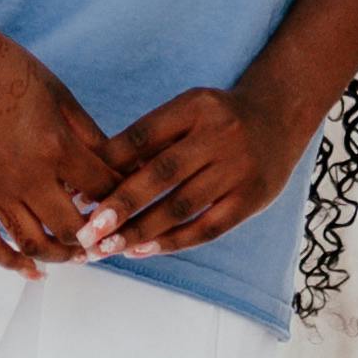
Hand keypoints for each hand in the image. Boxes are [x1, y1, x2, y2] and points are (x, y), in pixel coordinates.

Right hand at [0, 18, 130, 277]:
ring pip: (35, 245)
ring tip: (76, 253)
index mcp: (56, 148)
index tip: (129, 206)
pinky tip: (32, 270)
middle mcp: (26, 177)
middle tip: (105, 237)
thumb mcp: (60, 95)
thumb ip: (89, 136)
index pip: (104, 193)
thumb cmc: (8, 69)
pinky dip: (13, 264)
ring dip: (62, 257)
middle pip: (74, 231)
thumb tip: (119, 168)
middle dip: (96, 238)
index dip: (122, 203)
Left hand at [79, 83, 289, 259]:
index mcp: (195, 107)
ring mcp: (238, 169)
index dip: (108, 165)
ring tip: (107, 248)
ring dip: (140, 231)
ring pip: (181, 206)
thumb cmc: (218, 118)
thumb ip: (150, 138)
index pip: (143, 136)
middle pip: (161, 174)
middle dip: (120, 206)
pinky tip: (143, 250)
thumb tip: (96, 173)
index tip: (78, 192)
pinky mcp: (252, 198)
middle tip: (87, 232)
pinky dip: (173, 241)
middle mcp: (218, 136)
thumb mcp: (187, 110)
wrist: (279, 117)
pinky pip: (207, 227)